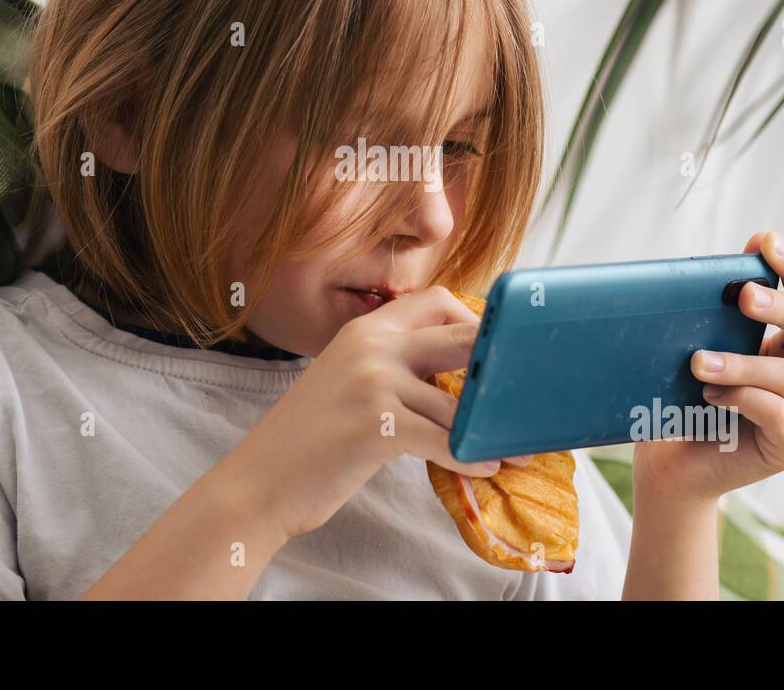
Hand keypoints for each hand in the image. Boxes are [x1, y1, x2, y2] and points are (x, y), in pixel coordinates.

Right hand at [221, 286, 524, 541]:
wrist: (258, 483)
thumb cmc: (309, 440)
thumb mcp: (347, 383)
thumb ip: (393, 367)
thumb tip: (457, 375)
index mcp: (364, 329)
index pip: (436, 299)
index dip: (474, 321)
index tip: (494, 354)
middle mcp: (371, 345)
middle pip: (460, 338)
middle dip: (499, 368)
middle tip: (525, 393)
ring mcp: (373, 383)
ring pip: (457, 402)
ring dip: (492, 429)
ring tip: (516, 445)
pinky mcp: (376, 426)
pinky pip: (444, 440)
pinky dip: (471, 457)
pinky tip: (485, 468)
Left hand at [632, 231, 783, 503]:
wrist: (673, 463)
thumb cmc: (687, 399)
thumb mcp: (705, 345)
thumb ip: (719, 311)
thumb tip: (714, 262)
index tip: (764, 240)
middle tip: (742, 294)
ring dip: (743, 363)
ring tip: (698, 360)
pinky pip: (779, 415)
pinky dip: (743, 399)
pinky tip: (709, 394)